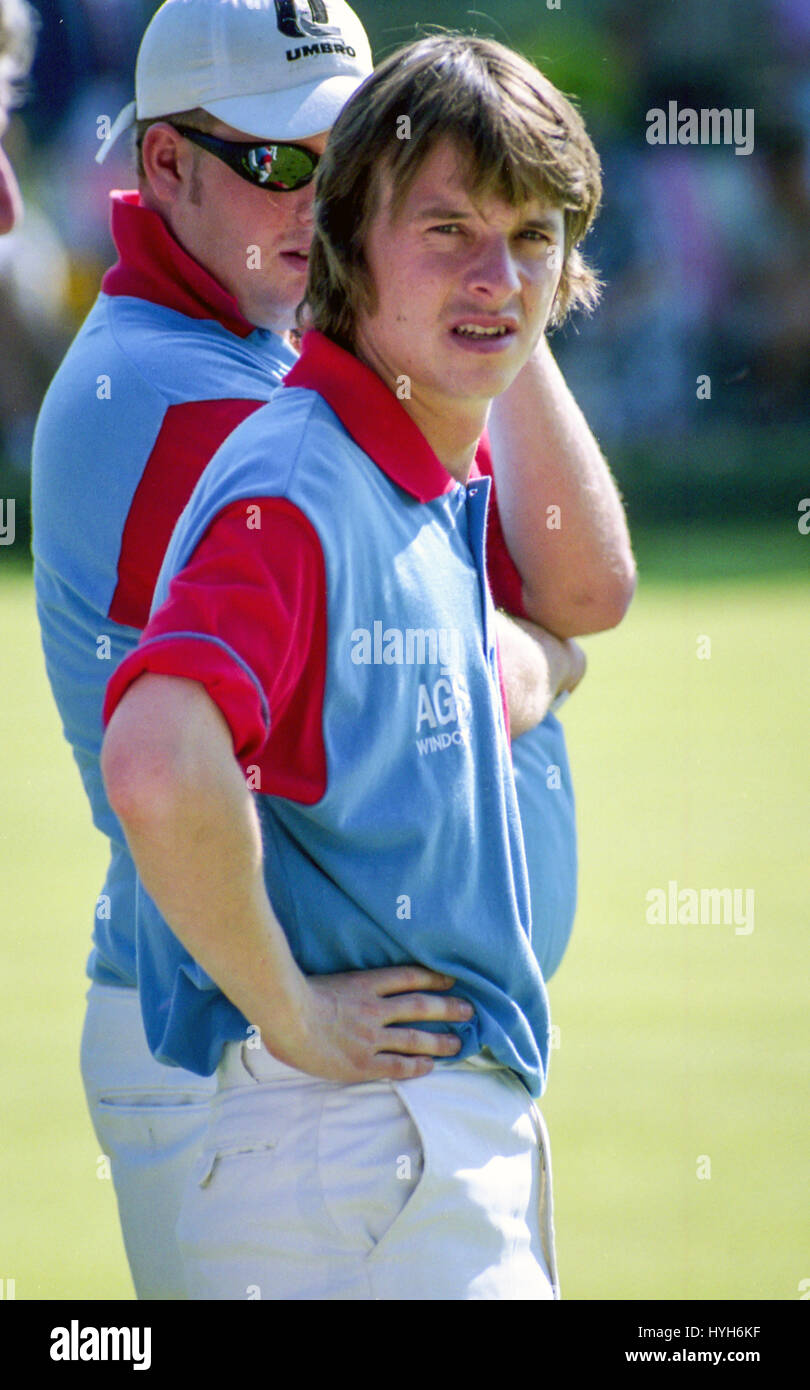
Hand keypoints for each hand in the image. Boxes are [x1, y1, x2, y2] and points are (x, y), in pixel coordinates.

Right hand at [265, 965, 473, 1082]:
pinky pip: (397, 1066)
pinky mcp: (363, 1063)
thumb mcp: (321, 979)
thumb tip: (337, 988)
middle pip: (420, 1006)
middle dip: (447, 1007)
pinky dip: (417, 1066)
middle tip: (468, 1010)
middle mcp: (374, 1009)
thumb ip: (337, 984)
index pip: (406, 978)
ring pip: (414, 1038)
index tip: (450, 979)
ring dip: (440, 1040)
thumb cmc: (291, 997)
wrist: (287, 1017)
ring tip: (459, 1042)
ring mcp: (370, 1036)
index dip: (431, 977)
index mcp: (363, 985)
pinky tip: (431, 1067)